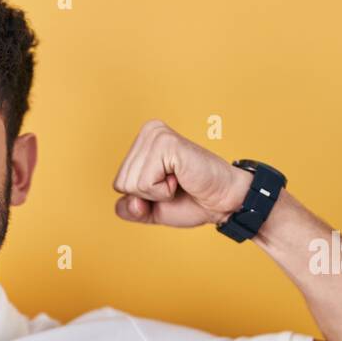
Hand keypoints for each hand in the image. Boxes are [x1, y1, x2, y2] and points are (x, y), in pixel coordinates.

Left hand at [112, 120, 250, 227]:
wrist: (223, 202)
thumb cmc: (191, 200)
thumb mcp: (150, 209)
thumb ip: (129, 208)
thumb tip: (129, 201)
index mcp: (142, 142)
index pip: (118, 184)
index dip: (142, 198)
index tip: (168, 187)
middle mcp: (148, 132)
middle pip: (121, 183)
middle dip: (148, 195)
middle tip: (176, 185)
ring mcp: (157, 135)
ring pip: (131, 184)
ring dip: (158, 193)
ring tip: (179, 180)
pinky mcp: (166, 143)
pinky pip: (145, 183)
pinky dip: (164, 191)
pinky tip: (182, 178)